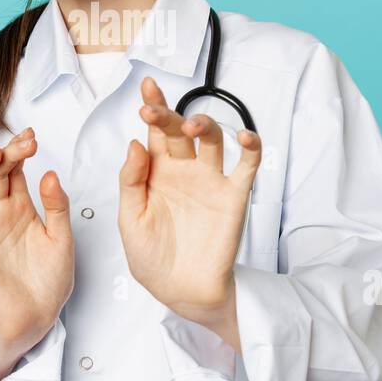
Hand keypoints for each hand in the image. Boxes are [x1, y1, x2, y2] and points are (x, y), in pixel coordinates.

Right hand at [0, 128, 74, 380]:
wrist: (37, 317)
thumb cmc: (51, 281)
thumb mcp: (62, 238)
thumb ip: (57, 207)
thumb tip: (50, 173)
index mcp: (23, 208)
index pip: (16, 170)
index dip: (21, 150)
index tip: (31, 137)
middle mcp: (0, 213)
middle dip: (6, 154)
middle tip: (23, 143)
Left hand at [117, 76, 260, 338]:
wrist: (181, 292)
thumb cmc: (152, 258)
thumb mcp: (130, 220)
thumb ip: (131, 181)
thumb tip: (135, 144)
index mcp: (156, 173)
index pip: (154, 133)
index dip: (152, 108)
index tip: (146, 88)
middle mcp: (184, 171)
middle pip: (179, 131)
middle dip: (168, 114)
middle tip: (154, 108)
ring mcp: (210, 181)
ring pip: (213, 140)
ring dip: (205, 125)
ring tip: (192, 125)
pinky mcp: (233, 196)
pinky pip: (247, 165)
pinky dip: (251, 146)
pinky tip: (245, 137)